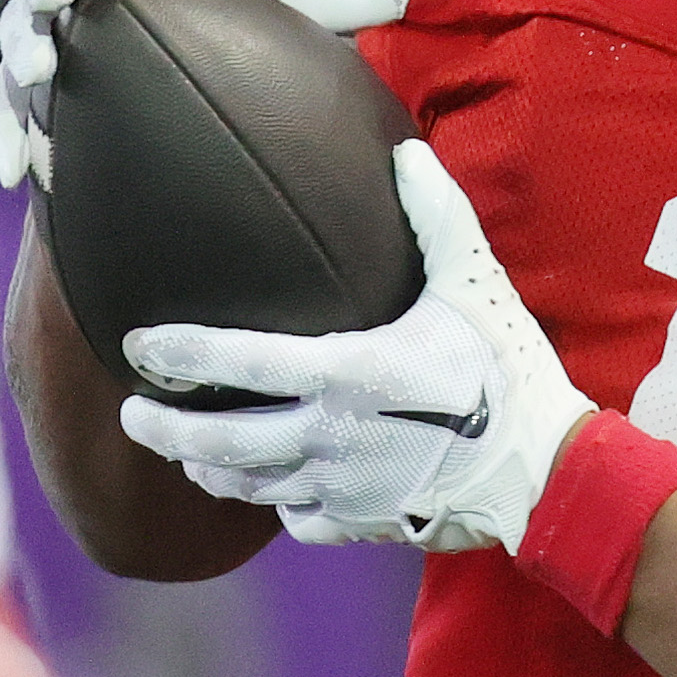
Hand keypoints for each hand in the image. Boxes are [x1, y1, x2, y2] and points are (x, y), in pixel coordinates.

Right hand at [0, 0, 408, 190]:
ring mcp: (54, 29)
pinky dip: (6, 130)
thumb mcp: (284, 12)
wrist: (185, 69)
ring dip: (24, 45)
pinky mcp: (32, 84)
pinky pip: (5, 101)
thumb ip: (333, 1)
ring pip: (21, 26)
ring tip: (39, 72)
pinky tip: (17, 171)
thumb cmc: (234, 24)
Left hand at [116, 141, 595, 553]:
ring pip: (248, 487)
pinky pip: (297, 519)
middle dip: (163, 432)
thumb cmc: (507, 369)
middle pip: (218, 444)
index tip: (135, 347)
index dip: (179, 354)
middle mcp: (328, 437)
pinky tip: (269, 488)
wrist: (545, 469)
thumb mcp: (474, 281)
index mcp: (344, 374)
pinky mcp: (360, 522)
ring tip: (182, 456)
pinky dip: (275, 504)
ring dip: (205, 471)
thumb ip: (434, 215)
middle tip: (131, 417)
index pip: (237, 364)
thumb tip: (403, 154)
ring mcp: (341, 487)